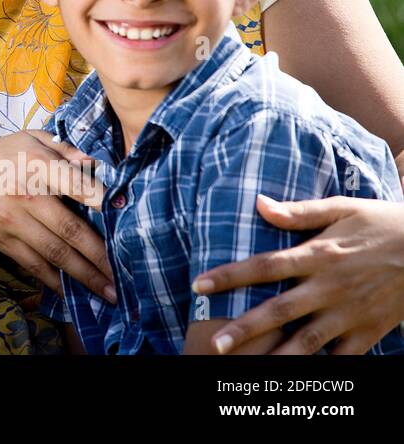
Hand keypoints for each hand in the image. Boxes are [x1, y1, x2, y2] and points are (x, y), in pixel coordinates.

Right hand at [0, 131, 115, 301]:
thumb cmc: (0, 155)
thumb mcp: (30, 138)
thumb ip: (65, 149)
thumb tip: (96, 164)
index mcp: (36, 164)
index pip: (76, 185)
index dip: (104, 203)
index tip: (131, 220)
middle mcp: (25, 195)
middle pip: (70, 229)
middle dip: (102, 256)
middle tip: (130, 274)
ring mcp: (13, 222)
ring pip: (55, 254)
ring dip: (85, 276)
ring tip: (111, 293)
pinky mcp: (3, 242)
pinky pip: (35, 266)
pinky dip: (57, 282)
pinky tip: (77, 293)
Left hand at [193, 195, 403, 353]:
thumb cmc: (382, 224)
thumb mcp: (342, 208)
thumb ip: (298, 212)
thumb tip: (257, 202)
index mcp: (319, 255)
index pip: (264, 266)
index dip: (230, 276)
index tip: (199, 285)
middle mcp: (331, 287)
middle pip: (280, 311)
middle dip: (245, 328)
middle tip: (216, 343)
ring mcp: (351, 313)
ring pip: (307, 341)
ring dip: (275, 356)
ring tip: (248, 370)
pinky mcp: (370, 332)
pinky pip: (341, 358)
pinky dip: (321, 369)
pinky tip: (297, 377)